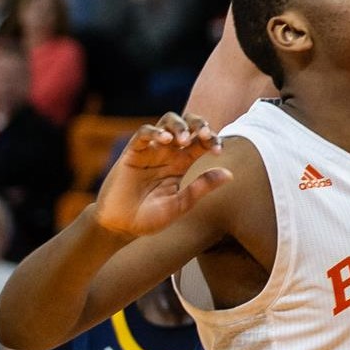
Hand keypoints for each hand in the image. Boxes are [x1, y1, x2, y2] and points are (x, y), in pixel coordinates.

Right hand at [93, 113, 226, 237]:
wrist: (119, 227)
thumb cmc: (150, 219)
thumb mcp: (180, 205)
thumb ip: (201, 187)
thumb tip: (230, 174)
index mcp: (183, 163)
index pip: (202, 142)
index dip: (213, 140)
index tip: (218, 150)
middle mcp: (169, 152)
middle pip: (188, 124)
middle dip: (199, 123)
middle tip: (204, 134)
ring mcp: (151, 150)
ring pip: (167, 121)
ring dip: (179, 125)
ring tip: (183, 139)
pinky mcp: (132, 153)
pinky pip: (144, 133)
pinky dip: (155, 132)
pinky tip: (165, 139)